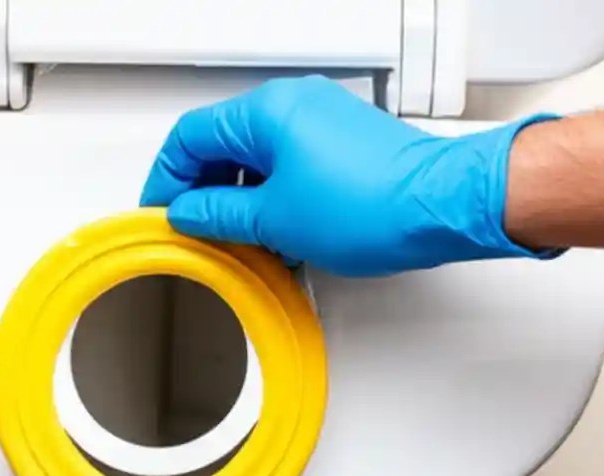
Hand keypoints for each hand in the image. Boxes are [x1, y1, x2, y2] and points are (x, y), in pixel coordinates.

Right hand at [140, 75, 560, 276]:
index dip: (166, 179)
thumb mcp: (274, 219)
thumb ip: (219, 213)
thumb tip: (189, 213)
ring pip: (258, 158)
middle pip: (223, 145)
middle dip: (204, 192)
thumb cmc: (372, 203)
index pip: (189, 137)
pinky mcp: (346, 143)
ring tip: (239, 242)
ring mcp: (323, 120)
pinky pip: (291, 165)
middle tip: (195, 231)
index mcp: (265, 112)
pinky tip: (278, 236)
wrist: (442, 205)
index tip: (160, 214)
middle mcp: (293, 105)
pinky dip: (275, 197)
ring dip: (242, 199)